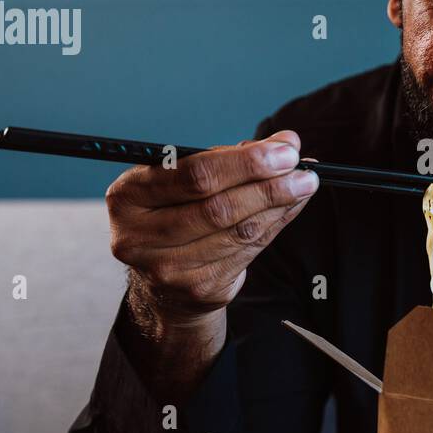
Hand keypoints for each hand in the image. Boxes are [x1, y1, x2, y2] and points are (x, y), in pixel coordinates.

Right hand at [106, 129, 318, 328]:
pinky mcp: (197, 289)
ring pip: (238, 231)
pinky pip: (248, 251)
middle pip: (217, 207)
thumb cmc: (178, 211)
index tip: (284, 151)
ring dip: (279, 205)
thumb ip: (231, 159)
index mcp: (127, 196)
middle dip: (268, 185)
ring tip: (305, 185)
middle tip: (304, 171)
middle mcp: (138, 236)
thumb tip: (285, 143)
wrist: (164, 278)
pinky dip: (276, 224)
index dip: (244, 163)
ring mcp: (167, 268)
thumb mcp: (186, 180)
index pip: (192, 175)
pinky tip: (291, 207)